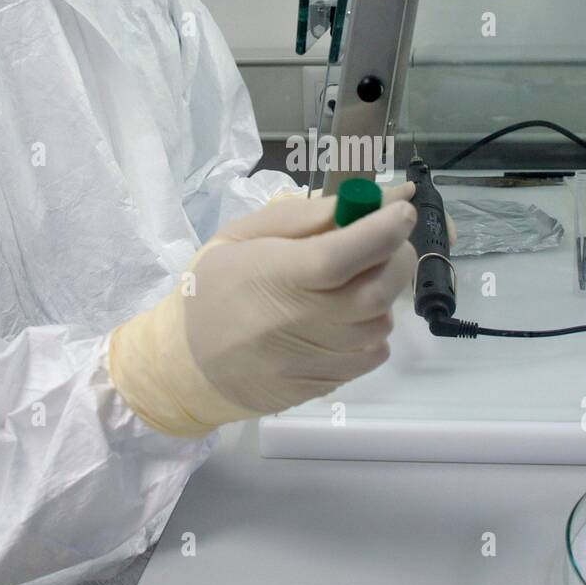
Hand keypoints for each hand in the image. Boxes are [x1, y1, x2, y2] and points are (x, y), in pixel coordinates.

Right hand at [183, 192, 416, 413]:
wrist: (185, 366)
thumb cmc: (213, 288)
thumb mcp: (244, 235)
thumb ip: (307, 216)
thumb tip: (380, 198)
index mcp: (272, 276)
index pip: (341, 255)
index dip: (383, 230)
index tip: (401, 210)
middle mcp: (296, 321)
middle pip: (376, 292)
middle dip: (396, 258)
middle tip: (387, 243)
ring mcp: (312, 361)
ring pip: (380, 324)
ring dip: (382, 296)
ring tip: (352, 284)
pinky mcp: (322, 386)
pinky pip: (372, 355)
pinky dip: (372, 331)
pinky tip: (344, 320)